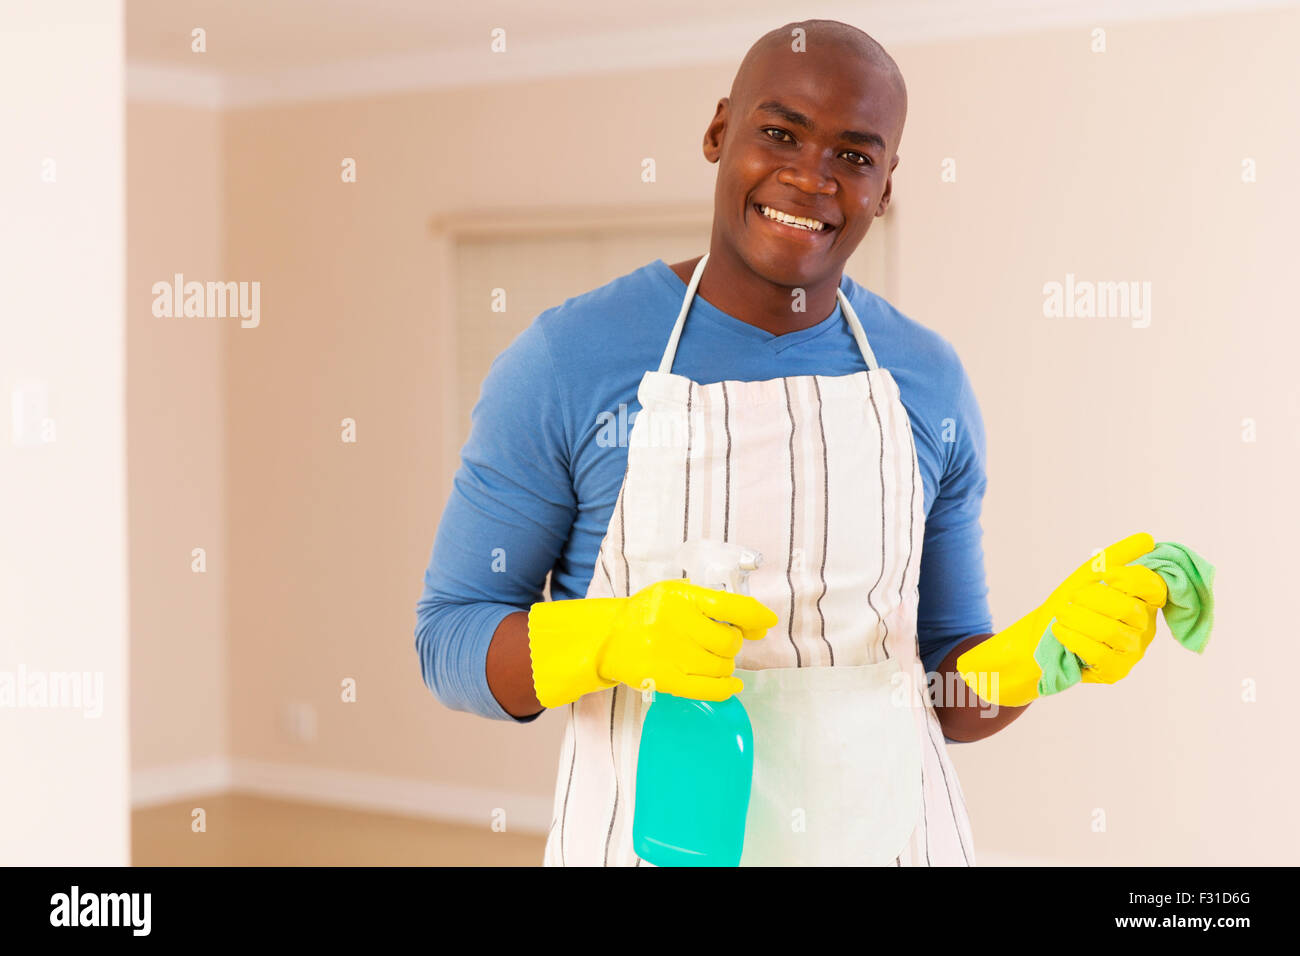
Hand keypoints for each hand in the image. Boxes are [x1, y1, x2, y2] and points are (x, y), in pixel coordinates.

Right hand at [527, 578, 777, 707]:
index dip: (754, 615)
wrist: (608, 638)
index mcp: (680, 597)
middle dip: (732, 643)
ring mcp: (670, 654)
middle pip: (729, 641)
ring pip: (722, 666)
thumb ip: (714, 605)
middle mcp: (676, 624)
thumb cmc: (648, 614)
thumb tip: (760, 625)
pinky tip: (732, 685)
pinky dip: (726, 688)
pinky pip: (708, 689)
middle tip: (721, 642)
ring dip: (725, 665)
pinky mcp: (665, 680)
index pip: (729, 605)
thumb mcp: (676, 595)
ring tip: (711, 658)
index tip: (768, 622)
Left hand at [1050, 563, 1166, 683]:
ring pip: (1112, 632)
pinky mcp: (1115, 670)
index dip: (1129, 578)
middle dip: (1094, 599)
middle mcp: (1145, 627)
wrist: (1041, 636)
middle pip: (1129, 609)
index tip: (1102, 575)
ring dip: (1079, 619)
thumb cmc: (1070, 604)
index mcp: (1144, 601)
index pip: (1153, 587)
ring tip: (1062, 614)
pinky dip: (1074, 638)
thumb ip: (1117, 556)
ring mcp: (1132, 651)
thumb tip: (1147, 539)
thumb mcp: (1089, 574)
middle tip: (1072, 597)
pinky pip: (1099, 654)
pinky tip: (1060, 631)